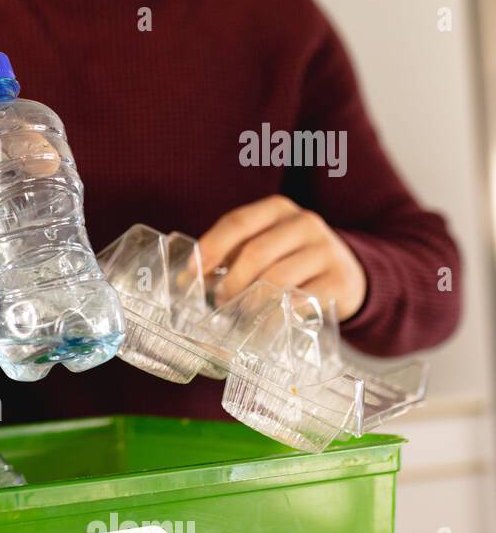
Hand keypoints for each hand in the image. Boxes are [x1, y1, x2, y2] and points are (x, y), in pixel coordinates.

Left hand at [197, 195, 366, 320]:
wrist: (347, 275)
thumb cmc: (290, 261)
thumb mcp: (263, 247)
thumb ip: (228, 256)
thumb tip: (185, 279)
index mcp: (278, 209)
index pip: (237, 222)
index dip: (211, 247)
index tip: (192, 271)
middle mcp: (304, 223)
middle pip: (254, 253)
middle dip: (230, 282)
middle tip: (220, 301)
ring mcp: (326, 251)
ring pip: (276, 278)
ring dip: (249, 301)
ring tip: (240, 312)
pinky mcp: (340, 281)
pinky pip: (300, 300)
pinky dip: (276, 315)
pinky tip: (265, 323)